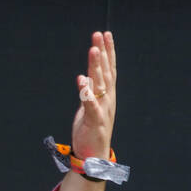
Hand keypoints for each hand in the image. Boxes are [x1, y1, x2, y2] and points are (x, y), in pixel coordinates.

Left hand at [71, 30, 116, 162]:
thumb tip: (87, 76)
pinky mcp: (95, 121)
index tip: (105, 34)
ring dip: (96, 67)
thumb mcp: (90, 106)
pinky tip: (81, 79)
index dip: (108, 51)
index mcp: (107, 95)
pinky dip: (86, 92)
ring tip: (93, 50)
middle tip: (99, 34)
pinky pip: (90, 104)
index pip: (109, 69)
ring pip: (100, 84)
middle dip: (103, 52)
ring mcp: (102, 110)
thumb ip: (90, 91)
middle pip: (106, 72)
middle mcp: (107, 99)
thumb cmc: (91, 130)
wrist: (93, 156)